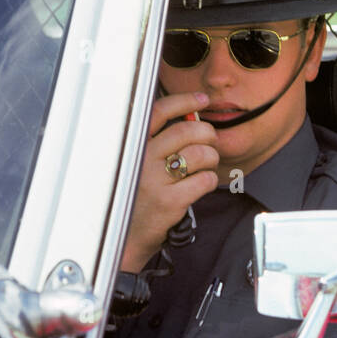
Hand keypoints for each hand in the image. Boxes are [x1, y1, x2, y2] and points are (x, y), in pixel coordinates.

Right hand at [120, 92, 219, 272]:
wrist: (125, 237)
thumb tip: (191, 118)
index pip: (159, 111)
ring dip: (212, 158)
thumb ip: (157, 141)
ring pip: (201, 153)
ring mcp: (155, 180)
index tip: (202, 99)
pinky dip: (210, 180)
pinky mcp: (170, 201)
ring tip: (207, 166)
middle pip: (187, 131)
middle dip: (207, 133)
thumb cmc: (136, 196)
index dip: (184, 101)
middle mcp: (141, 159)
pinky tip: (202, 184)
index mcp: (133, 146)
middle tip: (211, 142)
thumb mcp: (137, 163)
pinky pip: (205, 179)